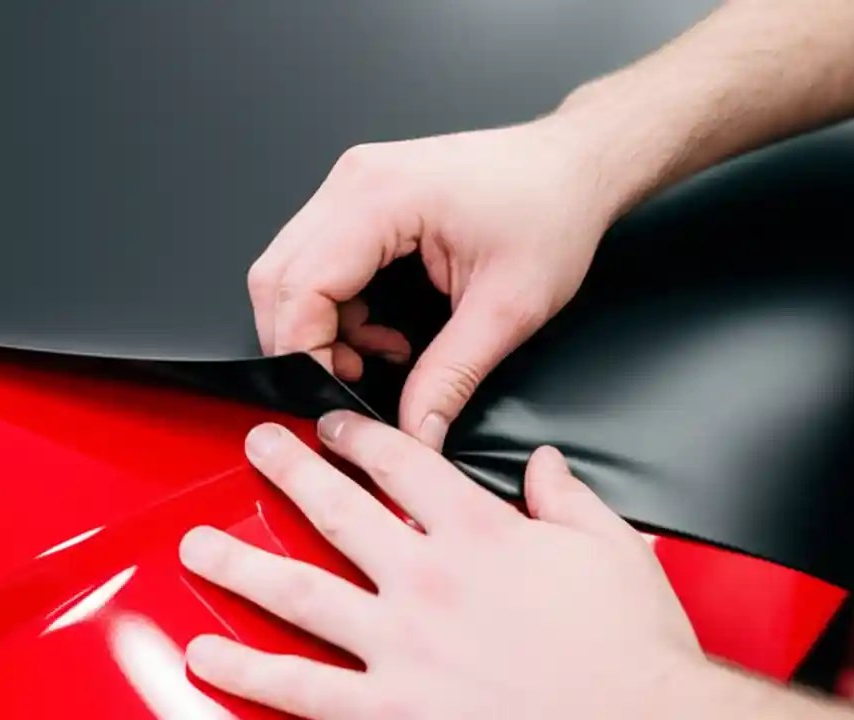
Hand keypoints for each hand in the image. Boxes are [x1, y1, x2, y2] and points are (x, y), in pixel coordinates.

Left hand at [178, 412, 705, 718]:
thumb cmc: (632, 650)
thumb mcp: (613, 549)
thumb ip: (566, 497)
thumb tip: (542, 463)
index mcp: (480, 534)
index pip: (404, 463)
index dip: (361, 435)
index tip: (335, 425)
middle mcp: (429, 581)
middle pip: (339, 509)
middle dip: (290, 470)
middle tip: (256, 446)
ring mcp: (401, 647)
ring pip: (301, 593)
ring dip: (242, 564)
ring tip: (198, 545)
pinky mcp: (391, 709)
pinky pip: (304, 688)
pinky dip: (250, 672)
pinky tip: (210, 655)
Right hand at [247, 119, 621, 449]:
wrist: (575, 165)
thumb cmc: (552, 212)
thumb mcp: (508, 309)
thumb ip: (451, 377)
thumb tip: (414, 435)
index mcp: (380, 196)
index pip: (299, 287)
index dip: (304, 353)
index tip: (333, 396)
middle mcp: (353, 182)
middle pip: (278, 277)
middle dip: (303, 343)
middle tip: (349, 382)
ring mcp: (352, 185)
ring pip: (291, 270)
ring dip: (320, 326)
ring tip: (379, 354)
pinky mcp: (361, 196)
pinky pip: (317, 260)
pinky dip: (336, 306)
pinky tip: (381, 329)